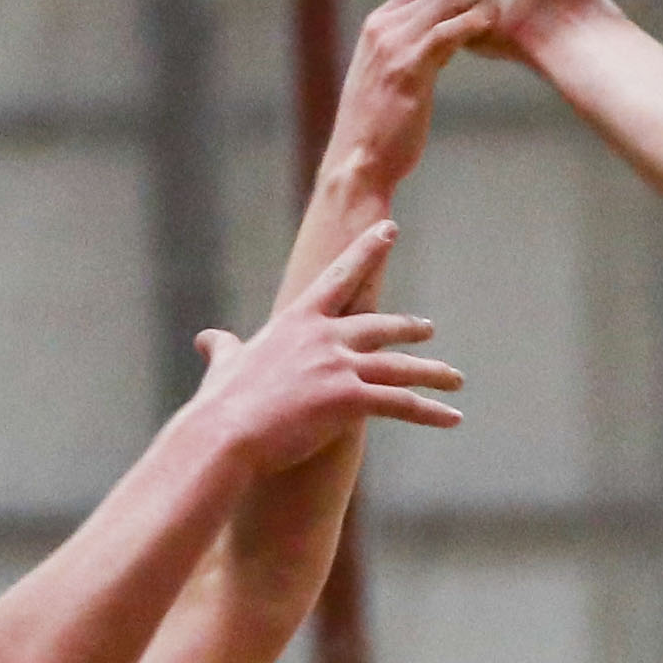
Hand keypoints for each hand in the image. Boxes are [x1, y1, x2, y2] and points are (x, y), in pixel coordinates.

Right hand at [188, 224, 462, 471]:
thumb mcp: (225, 365)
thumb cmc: (222, 403)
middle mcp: (324, 337)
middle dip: (408, 328)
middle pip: (380, 326)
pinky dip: (430, 411)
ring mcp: (339, 366)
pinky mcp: (350, 399)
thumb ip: (223, 348)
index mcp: (297, 321)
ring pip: (400, 367)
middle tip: (429, 329)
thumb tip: (207, 339)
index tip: (388, 229)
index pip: (339, 277)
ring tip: (454, 380)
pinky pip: (402, 403)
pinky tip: (453, 418)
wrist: (226, 433)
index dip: (366, 251)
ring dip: (432, 374)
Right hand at [323, 0, 502, 209]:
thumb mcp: (392, 75)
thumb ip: (413, 47)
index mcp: (377, 25)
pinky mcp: (407, 67)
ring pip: (442, 2)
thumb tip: (442, 36)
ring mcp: (392, 45)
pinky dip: (471, 22)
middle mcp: (381, 27)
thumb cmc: (379, 126)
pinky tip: (494, 18)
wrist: (357, 161)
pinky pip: (444, 32)